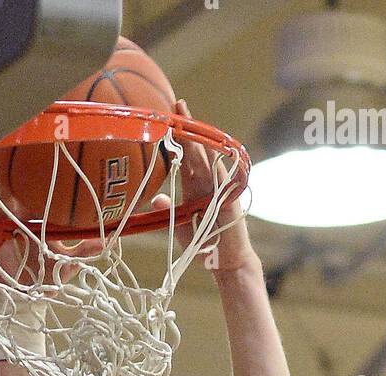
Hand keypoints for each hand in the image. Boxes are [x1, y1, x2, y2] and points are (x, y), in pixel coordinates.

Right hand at [0, 173, 101, 290]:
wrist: (23, 297)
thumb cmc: (45, 279)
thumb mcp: (69, 264)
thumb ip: (87, 250)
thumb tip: (112, 239)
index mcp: (43, 223)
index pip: (46, 199)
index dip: (50, 183)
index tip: (57, 162)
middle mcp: (24, 219)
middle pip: (23, 193)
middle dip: (26, 177)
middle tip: (30, 155)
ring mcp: (7, 224)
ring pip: (3, 198)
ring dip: (3, 182)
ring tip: (4, 164)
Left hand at [152, 99, 255, 270]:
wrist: (225, 261)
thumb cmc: (203, 245)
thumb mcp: (180, 226)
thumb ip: (168, 211)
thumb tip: (155, 199)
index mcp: (194, 186)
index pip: (185, 156)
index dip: (178, 136)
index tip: (170, 115)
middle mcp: (207, 183)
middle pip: (197, 151)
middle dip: (189, 129)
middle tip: (179, 104)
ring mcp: (219, 191)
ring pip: (208, 162)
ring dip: (201, 144)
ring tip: (191, 125)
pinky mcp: (229, 203)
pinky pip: (223, 184)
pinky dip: (218, 171)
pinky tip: (212, 156)